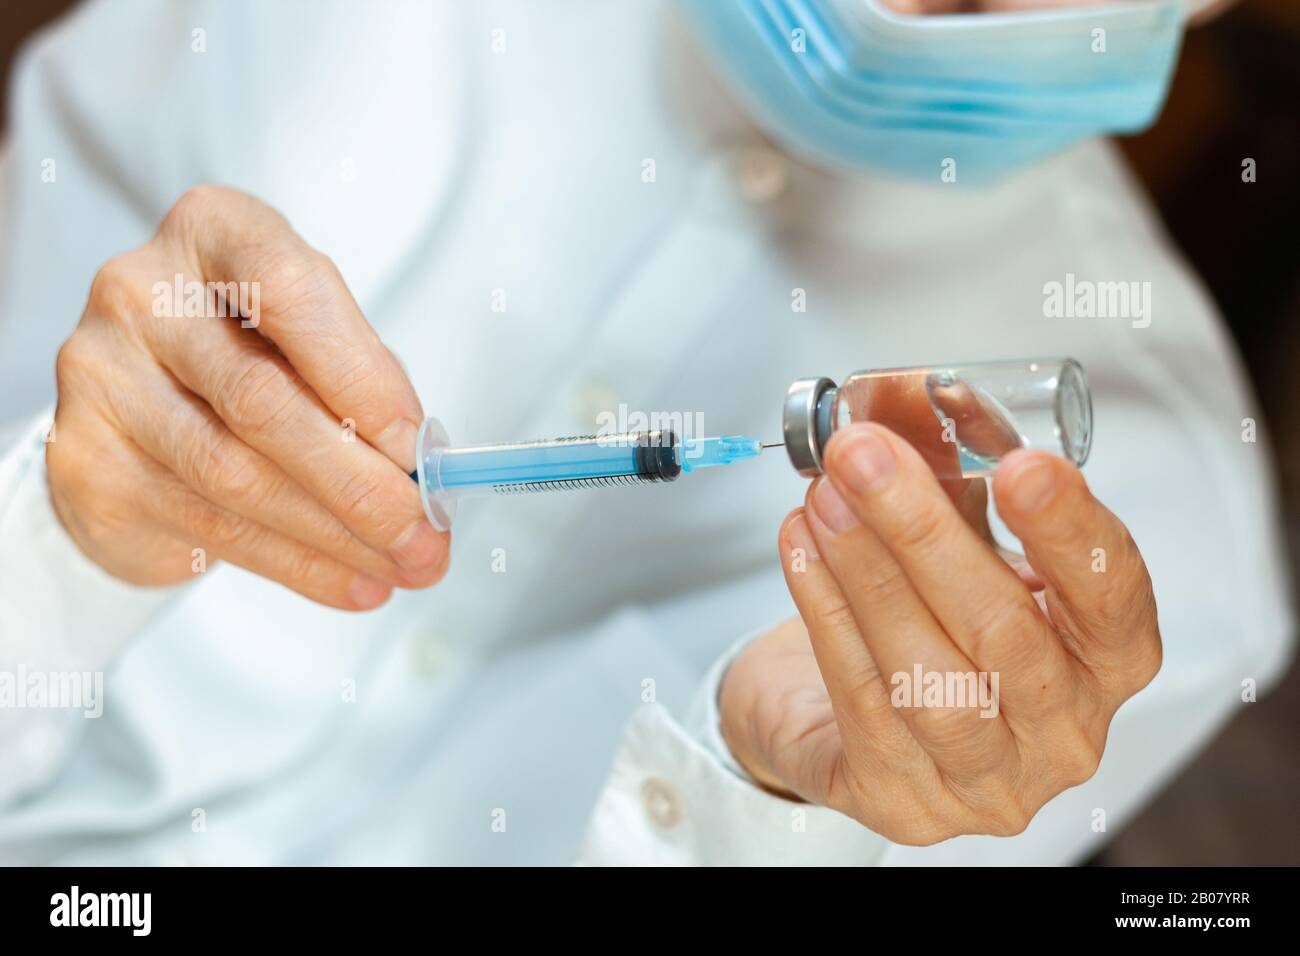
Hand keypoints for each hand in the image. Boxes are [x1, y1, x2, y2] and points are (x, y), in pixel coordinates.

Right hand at [47, 186, 447, 609]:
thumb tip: (423, 465)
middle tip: (423, 533)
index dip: (359, 373)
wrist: (141, 410)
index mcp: (214, 232)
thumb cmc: (249, 354)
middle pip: (261, 400)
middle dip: (360, 482)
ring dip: (335, 535)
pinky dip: (296, 563)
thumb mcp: (309, 337)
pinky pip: (208, 526)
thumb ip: (362, 381)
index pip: (288, 287)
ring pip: (235, 476)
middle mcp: (142, 292)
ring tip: (401, 564)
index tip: (415, 444)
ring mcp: (101, 375)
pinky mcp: (87, 460)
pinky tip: (349, 580)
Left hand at [720, 422, 1160, 843]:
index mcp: (1105, 660)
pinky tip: (801, 550)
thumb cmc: (926, 620)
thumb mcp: (961, 545)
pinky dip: (825, 616)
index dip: (1070, 531)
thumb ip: (954, 478)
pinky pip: (862, 704)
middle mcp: (1064, 733)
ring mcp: (988, 782)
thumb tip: (912, 394)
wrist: (842, 718)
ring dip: (866, 574)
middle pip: (1004, 635)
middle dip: (924, 533)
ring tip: (823, 497)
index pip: (1112, 597)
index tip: (1021, 465)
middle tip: (863, 457)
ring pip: (927, 678)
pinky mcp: (905, 805)